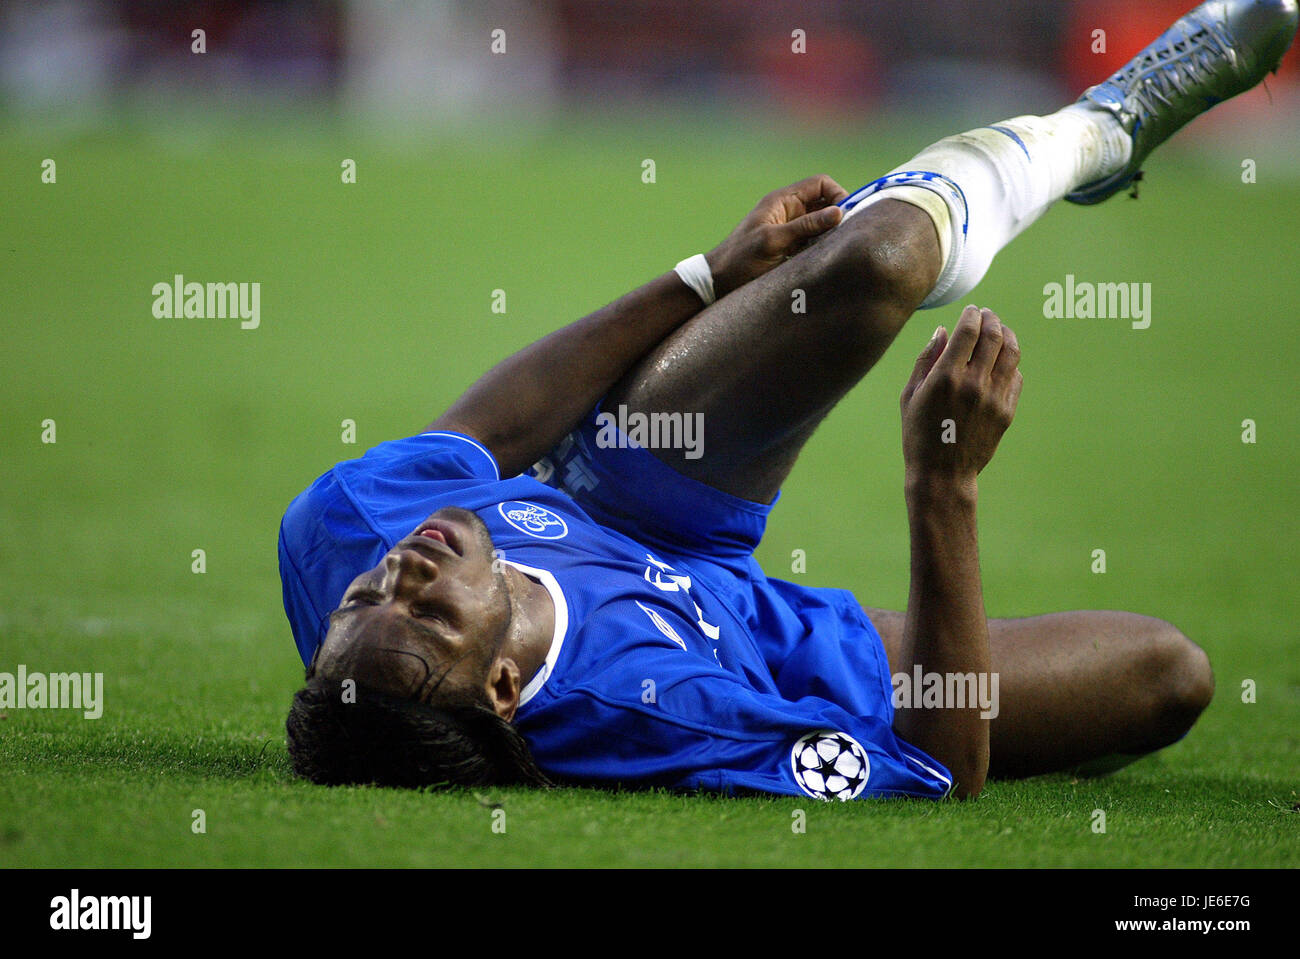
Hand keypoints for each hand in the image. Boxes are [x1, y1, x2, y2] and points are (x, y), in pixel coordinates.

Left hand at [705, 174, 848, 297]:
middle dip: (837, 217)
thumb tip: (839, 213)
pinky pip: (813, 240)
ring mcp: (790, 228)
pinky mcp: (790, 246)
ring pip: (822, 224)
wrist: (718, 281)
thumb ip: (805, 226)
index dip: (837, 195)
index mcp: (782, 200)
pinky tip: (821, 258)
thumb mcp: (773, 241)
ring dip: (830, 234)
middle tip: (844, 235)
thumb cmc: (740, 259)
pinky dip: (821, 247)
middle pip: (824, 203)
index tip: (845, 216)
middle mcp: (788, 210)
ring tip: (832, 248)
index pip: (820, 184)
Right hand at [900, 306, 1022, 491]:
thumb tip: (942, 331)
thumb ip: (926, 359)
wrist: (942, 475)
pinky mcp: (1007, 412)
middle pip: (994, 336)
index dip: (972, 314)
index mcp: (946, 377)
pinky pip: (1016, 377)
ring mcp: (994, 398)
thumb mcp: (910, 396)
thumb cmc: (919, 434)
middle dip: (991, 319)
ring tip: (1000, 331)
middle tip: (987, 315)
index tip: (971, 311)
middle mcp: (974, 384)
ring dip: (1007, 335)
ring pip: (1012, 353)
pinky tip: (1001, 361)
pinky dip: (1010, 363)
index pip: (968, 331)